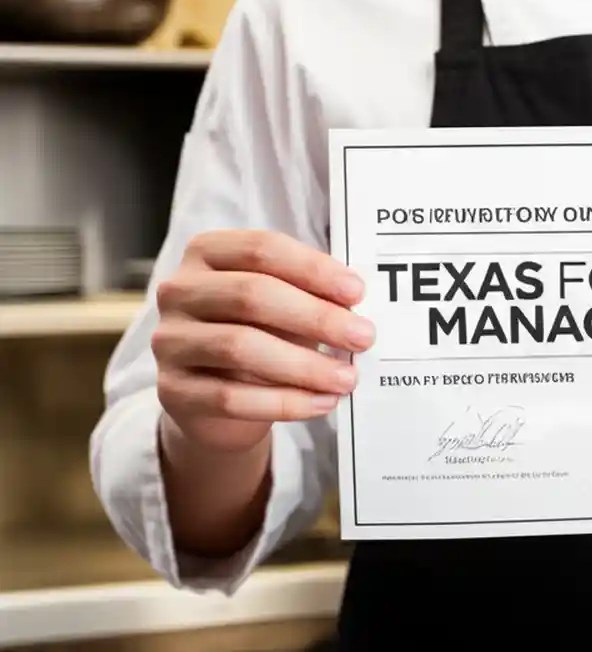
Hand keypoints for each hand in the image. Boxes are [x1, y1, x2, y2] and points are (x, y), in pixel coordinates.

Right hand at [152, 230, 374, 452]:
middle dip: (316, 317)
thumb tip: (355, 304)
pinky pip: (230, 398)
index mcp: (208, 253)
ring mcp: (169, 340)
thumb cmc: (262, 335)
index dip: (312, 268)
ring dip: (304, 365)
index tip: (357, 292)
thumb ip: (313, 296)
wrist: (217, 400)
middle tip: (363, 337)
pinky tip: (323, 403)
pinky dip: (284, 402)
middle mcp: (179, 290)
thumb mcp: (286, 307)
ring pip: (239, 347)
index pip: (261, 249)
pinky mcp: (172, 389)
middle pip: (250, 295)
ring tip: (347, 378)